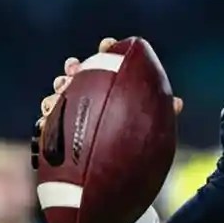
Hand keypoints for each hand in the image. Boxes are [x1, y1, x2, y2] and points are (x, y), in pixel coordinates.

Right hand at [33, 38, 183, 168]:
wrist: (112, 178)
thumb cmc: (133, 147)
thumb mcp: (148, 129)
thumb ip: (160, 114)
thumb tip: (177, 103)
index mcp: (110, 89)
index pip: (108, 63)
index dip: (107, 50)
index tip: (107, 45)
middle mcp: (89, 97)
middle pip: (77, 75)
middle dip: (74, 68)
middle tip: (75, 69)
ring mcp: (70, 113)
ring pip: (58, 94)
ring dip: (58, 89)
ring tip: (60, 90)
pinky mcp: (57, 133)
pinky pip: (46, 122)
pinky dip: (46, 117)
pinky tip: (46, 118)